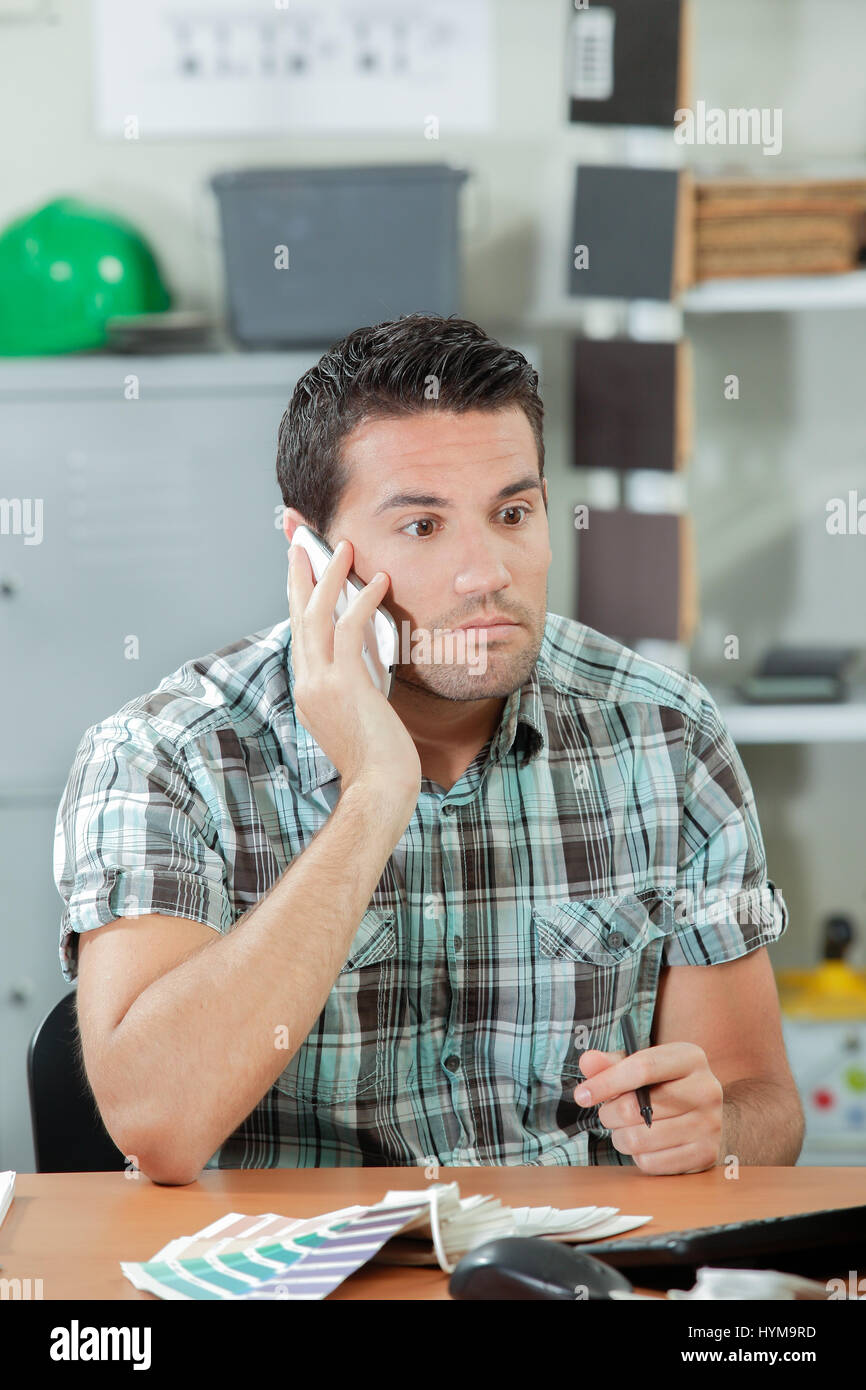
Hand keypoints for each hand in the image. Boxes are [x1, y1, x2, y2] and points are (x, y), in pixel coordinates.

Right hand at [287, 537, 420, 819]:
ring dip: (330, 577)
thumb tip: (369, 652)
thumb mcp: (362, 713)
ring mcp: (320, 684)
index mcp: (309, 692)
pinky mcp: (343, 684)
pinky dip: (362, 601)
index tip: (303, 573)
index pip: (301, 636)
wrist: (379, 790)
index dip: (300, 601)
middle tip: (301, 544)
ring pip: (318, 617)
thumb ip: (358, 681)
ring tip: (342, 547)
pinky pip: (350, 630)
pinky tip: (378, 582)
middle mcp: (307, 684)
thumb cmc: (379, 761)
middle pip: (298, 618)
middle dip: (301, 578)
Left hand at [574, 1043, 723, 1173]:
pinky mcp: (706, 1155)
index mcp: (690, 1058)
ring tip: (626, 1128)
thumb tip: (588, 1063)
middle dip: (610, 1113)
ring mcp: (710, 1124)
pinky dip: (638, 1156)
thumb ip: (611, 1063)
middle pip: (635, 1108)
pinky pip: (651, 1163)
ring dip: (620, 1137)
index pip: (642, 1067)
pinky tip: (646, 1144)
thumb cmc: (664, 1084)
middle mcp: (707, 1089)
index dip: (606, 1082)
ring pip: (639, 1139)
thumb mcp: (640, 1064)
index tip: (581, 1095)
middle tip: (610, 1113)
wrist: (705, 1112)